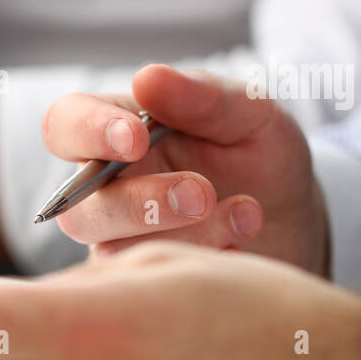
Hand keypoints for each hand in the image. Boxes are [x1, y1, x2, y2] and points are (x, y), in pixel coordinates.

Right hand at [43, 64, 328, 273]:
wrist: (295, 222)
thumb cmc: (258, 157)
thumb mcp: (250, 115)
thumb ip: (203, 97)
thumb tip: (147, 77)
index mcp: (115, 133)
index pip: (65, 125)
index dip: (88, 131)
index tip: (136, 137)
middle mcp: (103, 190)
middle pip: (76, 206)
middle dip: (140, 201)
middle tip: (202, 192)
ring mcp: (118, 242)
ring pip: (110, 249)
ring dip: (180, 233)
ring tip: (246, 215)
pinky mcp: (145, 281)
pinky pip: (151, 282)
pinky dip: (204, 259)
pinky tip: (246, 242)